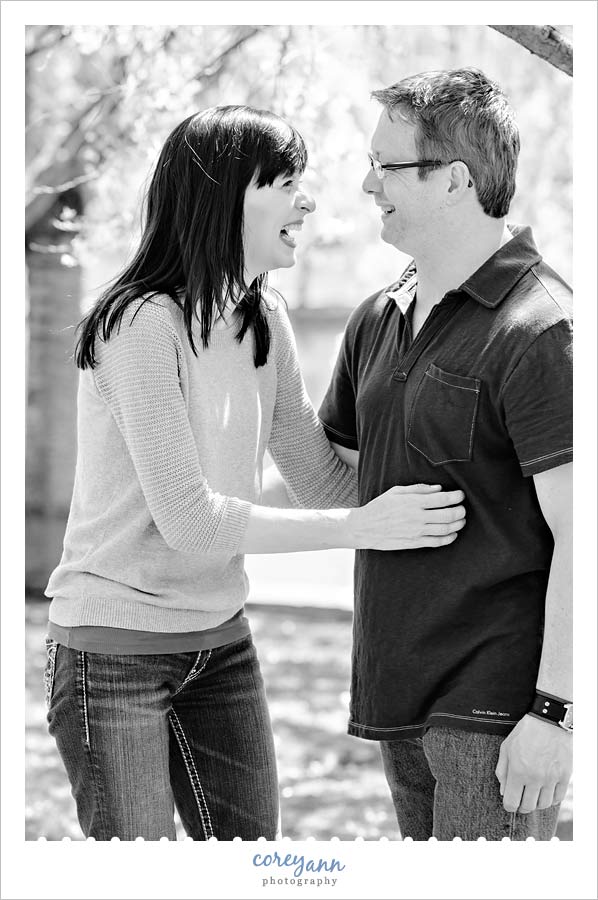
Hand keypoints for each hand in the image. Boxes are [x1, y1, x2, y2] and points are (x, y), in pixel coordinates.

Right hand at [349, 484, 465, 549]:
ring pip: (446, 529)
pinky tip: (452, 533)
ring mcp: (417, 532)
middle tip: (463, 508)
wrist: (365, 528)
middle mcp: (417, 517)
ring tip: (461, 520)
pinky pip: (437, 542)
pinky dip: (449, 538)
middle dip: (461, 511)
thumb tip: (439, 489)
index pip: (443, 499)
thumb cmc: (380, 507)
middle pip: (449, 515)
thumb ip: (419, 489)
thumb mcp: (396, 491)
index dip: (456, 497)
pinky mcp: (415, 543)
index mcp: (413, 502)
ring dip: (458, 524)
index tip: (461, 495)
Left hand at [495, 714, 571, 813]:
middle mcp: (535, 778)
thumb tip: (503, 791)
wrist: (550, 721)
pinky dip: (551, 799)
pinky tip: (546, 791)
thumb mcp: (506, 747)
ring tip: (533, 795)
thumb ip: (502, 771)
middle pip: (527, 807)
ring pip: (543, 805)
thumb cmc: (526, 732)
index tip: (510, 802)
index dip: (509, 806)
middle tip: (521, 800)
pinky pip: (558, 798)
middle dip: (521, 806)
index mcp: (518, 771)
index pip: (511, 802)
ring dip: (536, 803)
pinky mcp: (564, 776)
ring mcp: (551, 778)